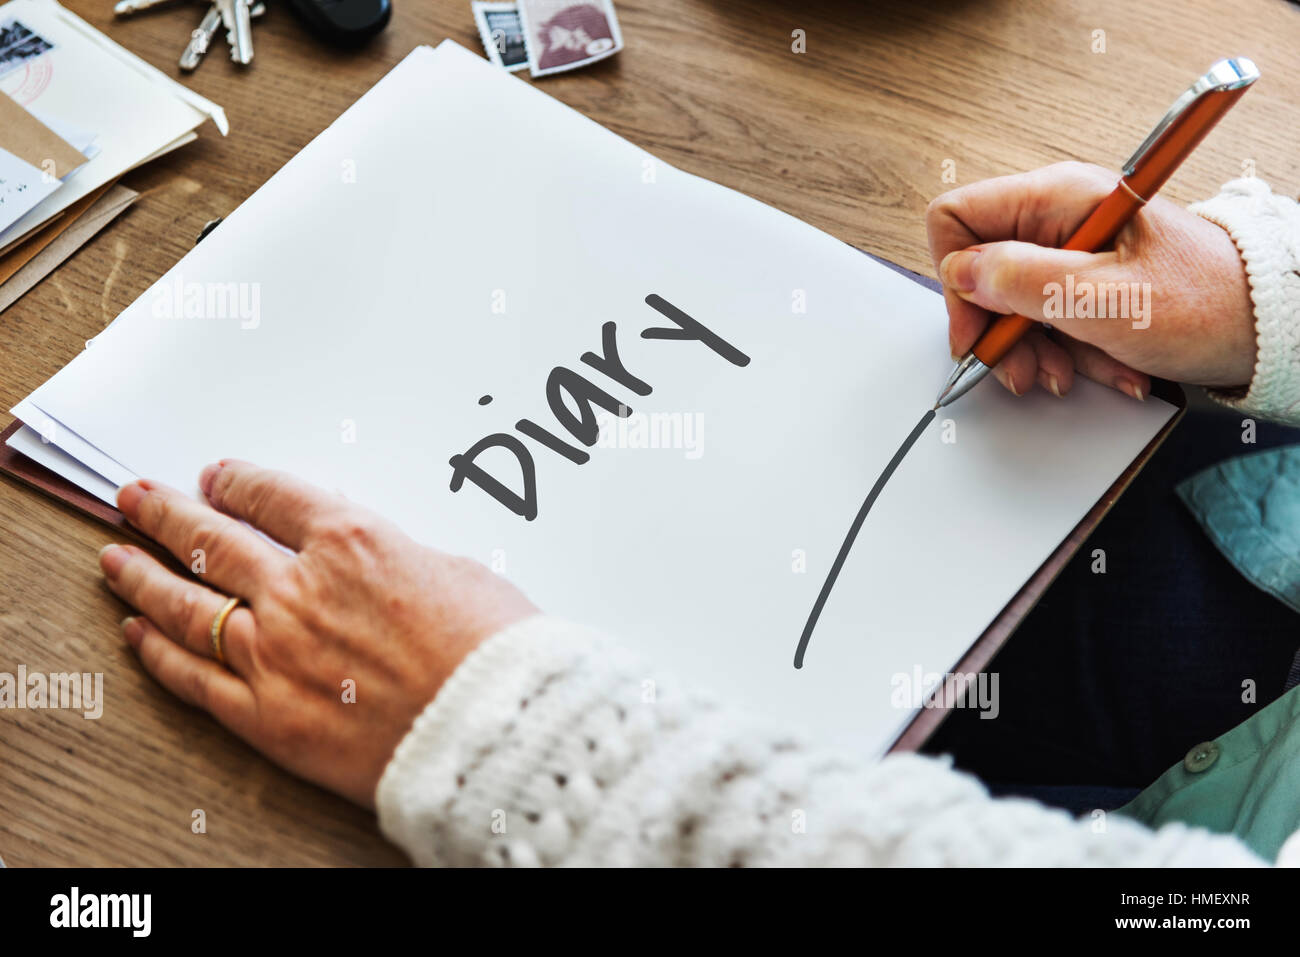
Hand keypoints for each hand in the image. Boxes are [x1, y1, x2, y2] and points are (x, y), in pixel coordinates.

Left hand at [98, 462, 536, 807]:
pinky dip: (159, 653)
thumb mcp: (454, 571)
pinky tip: (138, 634)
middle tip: (137, 499)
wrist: (495, 727)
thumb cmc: (493, 651)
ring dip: (143, 575)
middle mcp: (299, 590)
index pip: (272, 496)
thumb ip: (394, 559)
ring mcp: (275, 653)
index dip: (237, 482)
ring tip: (116, 559)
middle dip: (167, 514)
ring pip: (187, 604)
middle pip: (212, 540)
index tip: (217, 478)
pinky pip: (195, 677)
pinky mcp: (267, 716)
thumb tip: (371, 564)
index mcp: (351, 542)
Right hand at [926, 161, 1257, 398]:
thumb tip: (963, 274)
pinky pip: (1050, 320)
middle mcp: (1058, 217)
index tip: (979, 330)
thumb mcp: (1105, 300)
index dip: (957, 279)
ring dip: (1039, 351)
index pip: (957, 219)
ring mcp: (1072, 250)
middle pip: (983, 272)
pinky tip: (1105, 367)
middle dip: (1001, 331)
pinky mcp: (1087, 280)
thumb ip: (1024, 282)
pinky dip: (1071, 352)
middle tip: (1027, 368)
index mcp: (1058, 199)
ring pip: (1014, 305)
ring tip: (1075, 372)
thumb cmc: (1207, 303)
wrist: (1269, 324)